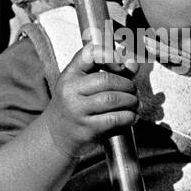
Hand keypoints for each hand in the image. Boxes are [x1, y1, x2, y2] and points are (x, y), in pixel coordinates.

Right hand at [43, 40, 139, 160]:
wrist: (56, 135)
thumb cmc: (74, 106)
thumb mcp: (83, 84)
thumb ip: (109, 71)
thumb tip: (133, 65)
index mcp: (69, 75)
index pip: (90, 54)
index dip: (110, 56)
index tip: (121, 65)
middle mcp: (70, 91)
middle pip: (106, 80)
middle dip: (127, 84)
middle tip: (133, 90)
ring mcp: (77, 111)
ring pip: (112, 99)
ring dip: (131, 101)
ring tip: (134, 103)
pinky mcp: (87, 129)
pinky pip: (115, 119)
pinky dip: (129, 117)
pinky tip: (130, 117)